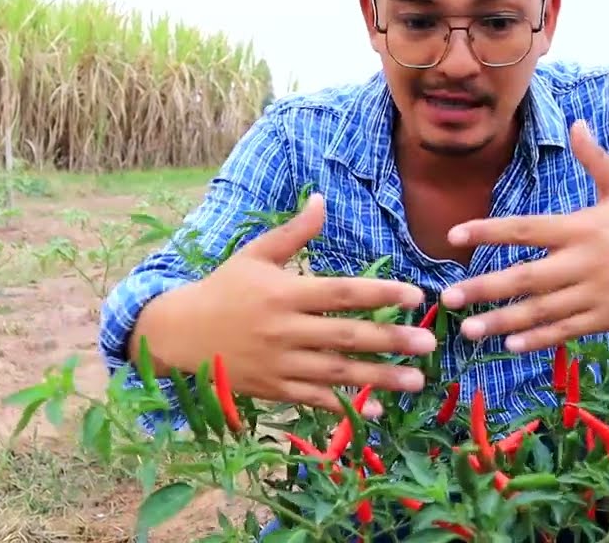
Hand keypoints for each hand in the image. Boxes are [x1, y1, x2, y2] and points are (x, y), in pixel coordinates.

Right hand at [160, 193, 435, 416]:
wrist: (179, 335)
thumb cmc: (223, 290)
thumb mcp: (255, 255)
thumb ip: (293, 233)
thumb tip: (322, 200)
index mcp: (284, 293)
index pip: (342, 294)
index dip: (380, 295)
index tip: (416, 297)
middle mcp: (285, 330)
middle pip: (346, 336)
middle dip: (391, 341)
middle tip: (430, 344)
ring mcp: (280, 364)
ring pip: (337, 373)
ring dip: (380, 378)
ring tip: (417, 381)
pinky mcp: (274, 389)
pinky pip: (315, 400)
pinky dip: (344, 406)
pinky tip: (375, 409)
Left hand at [438, 120, 608, 352]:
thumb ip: (595, 159)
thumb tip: (576, 123)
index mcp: (581, 228)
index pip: (525, 229)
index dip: (488, 231)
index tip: (455, 236)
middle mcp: (583, 263)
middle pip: (525, 277)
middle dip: (485, 288)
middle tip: (448, 297)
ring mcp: (594, 294)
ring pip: (541, 311)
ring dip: (502, 321)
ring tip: (468, 331)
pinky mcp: (606, 318)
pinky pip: (565, 330)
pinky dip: (538, 339)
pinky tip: (510, 344)